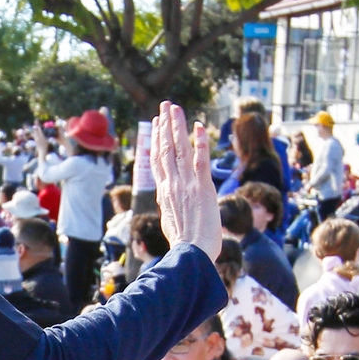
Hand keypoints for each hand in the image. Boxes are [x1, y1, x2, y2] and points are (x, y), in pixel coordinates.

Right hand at [153, 101, 221, 259]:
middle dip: (164, 125)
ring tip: (175, 108)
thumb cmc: (185, 245)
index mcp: (164, 192)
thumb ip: (170, 206)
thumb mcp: (171, 221)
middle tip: (165, 106)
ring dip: (177, 126)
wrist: (191, 254)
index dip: (156, 140)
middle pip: (165, 148)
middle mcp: (172, 184)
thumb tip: (167, 201)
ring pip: (179, 149)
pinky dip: (198, 142)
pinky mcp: (202, 188)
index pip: (157, 160)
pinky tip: (198, 126)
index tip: (157, 125)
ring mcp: (186, 184)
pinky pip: (200, 160)